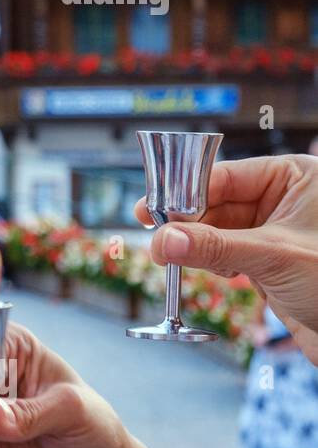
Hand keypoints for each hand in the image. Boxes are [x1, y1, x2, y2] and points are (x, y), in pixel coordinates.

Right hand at [135, 154, 317, 357]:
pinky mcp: (269, 259)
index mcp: (294, 178)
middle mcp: (284, 198)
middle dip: (186, 223)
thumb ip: (214, 247)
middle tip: (157, 240)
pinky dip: (211, 262)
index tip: (151, 210)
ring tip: (174, 259)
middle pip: (215, 202)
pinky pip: (226, 252)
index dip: (185, 193)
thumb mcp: (273, 256)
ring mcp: (275, 230)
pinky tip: (210, 272)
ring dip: (196, 245)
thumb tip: (162, 240)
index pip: (224, 176)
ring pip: (217, 230)